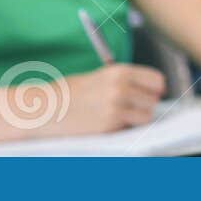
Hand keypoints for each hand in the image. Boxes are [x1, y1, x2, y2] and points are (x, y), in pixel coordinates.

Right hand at [43, 64, 165, 136]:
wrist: (44, 109)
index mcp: (119, 71)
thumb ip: (123, 81)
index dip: (156, 88)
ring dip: (137, 118)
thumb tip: (148, 90)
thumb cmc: (69, 93)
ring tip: (120, 116)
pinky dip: (125, 128)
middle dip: (145, 104)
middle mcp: (120, 88)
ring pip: (145, 116)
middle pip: (153, 99)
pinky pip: (130, 129)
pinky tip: (110, 123)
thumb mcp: (98, 77)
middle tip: (132, 107)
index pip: (156, 80)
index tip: (152, 93)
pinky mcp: (109, 126)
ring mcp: (115, 108)